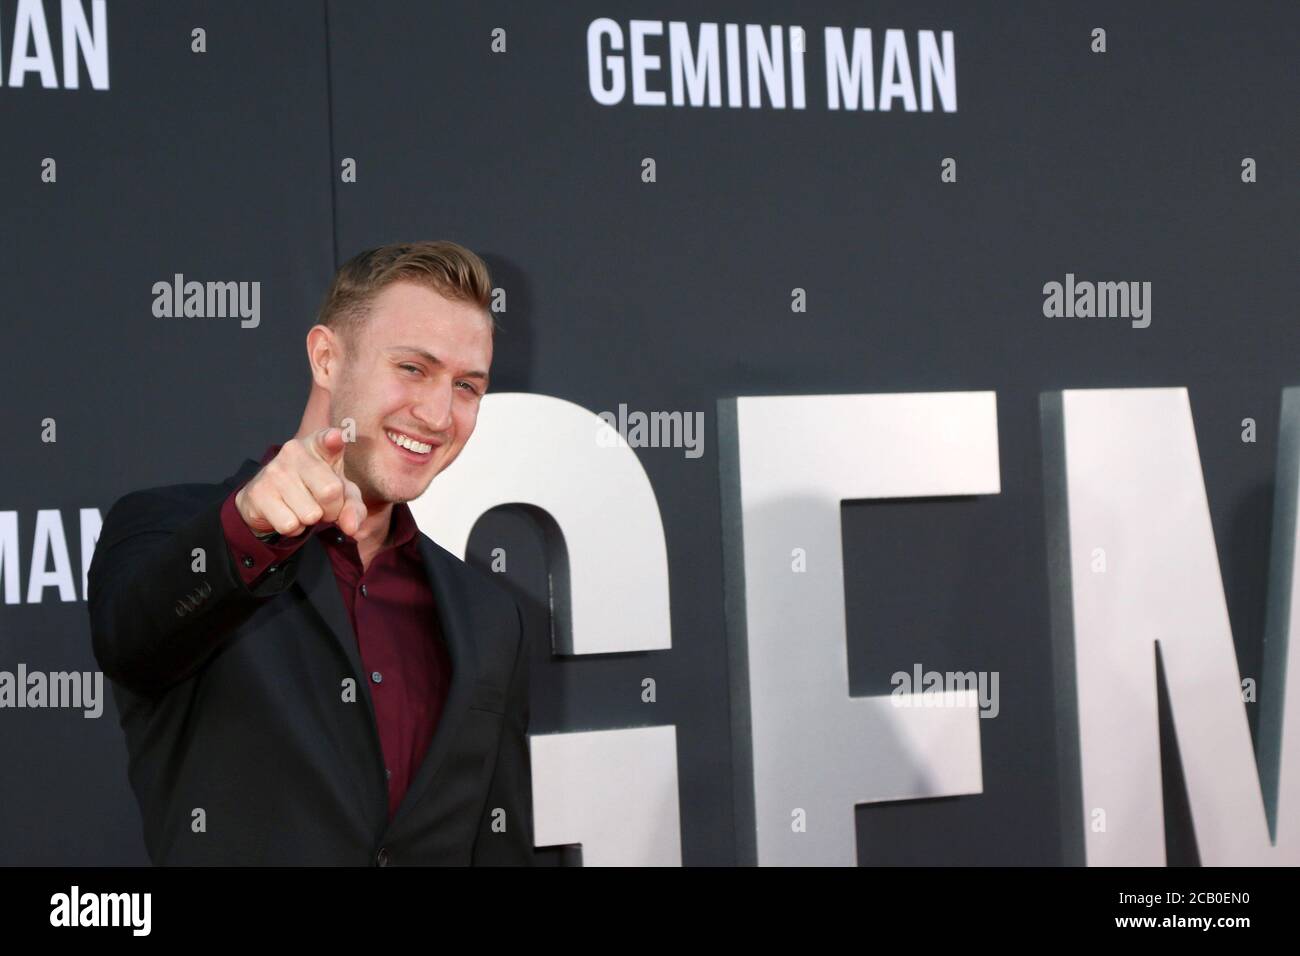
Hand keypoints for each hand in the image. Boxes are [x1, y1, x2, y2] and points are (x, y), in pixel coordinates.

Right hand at [234, 427, 367, 537]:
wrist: (268, 498)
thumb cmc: (315, 489)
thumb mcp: (341, 494)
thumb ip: (354, 507)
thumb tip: (351, 527)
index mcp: (319, 445)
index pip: (327, 439)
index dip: (332, 439)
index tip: (335, 437)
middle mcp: (294, 451)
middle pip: (330, 491)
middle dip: (332, 510)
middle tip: (323, 505)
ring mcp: (274, 471)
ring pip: (310, 514)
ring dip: (311, 521)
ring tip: (303, 508)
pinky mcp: (258, 492)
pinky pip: (289, 525)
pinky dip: (294, 528)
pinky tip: (288, 514)